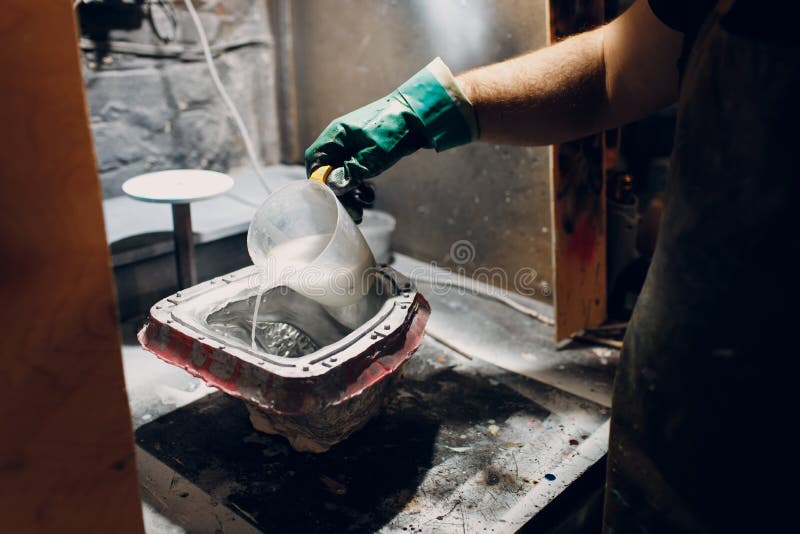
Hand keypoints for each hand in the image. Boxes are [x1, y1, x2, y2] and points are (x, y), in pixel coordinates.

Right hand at [305, 57, 477, 221]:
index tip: (328, 199)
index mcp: (337, 135)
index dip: (318, 181)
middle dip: (339, 193)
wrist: (420, 116)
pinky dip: (360, 185)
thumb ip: (351, 173)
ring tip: (363, 207)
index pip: (316, 159)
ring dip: (351, 192)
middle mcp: (341, 140)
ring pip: (343, 174)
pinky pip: (356, 172)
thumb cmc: (394, 130)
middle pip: (329, 170)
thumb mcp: (372, 156)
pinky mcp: (366, 152)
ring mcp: (353, 146)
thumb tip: (335, 189)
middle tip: (353, 211)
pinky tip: (371, 194)